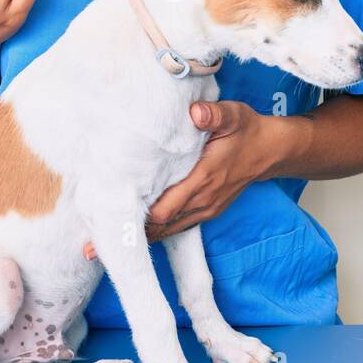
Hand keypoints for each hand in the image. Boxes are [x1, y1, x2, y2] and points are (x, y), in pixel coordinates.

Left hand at [81, 101, 280, 259]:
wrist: (272, 151)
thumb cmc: (248, 131)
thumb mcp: (234, 116)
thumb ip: (214, 115)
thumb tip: (196, 113)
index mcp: (204, 178)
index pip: (165, 206)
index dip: (137, 216)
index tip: (109, 219)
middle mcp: (203, 200)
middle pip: (160, 226)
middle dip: (128, 234)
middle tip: (90, 245)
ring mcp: (204, 209)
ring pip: (166, 232)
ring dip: (138, 238)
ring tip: (100, 249)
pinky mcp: (204, 211)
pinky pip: (175, 227)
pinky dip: (153, 232)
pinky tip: (130, 234)